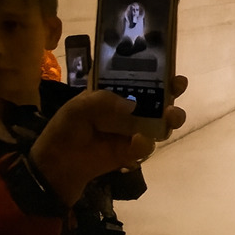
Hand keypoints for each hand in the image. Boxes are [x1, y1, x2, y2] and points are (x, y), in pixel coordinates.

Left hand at [30, 75, 187, 204]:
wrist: (56, 169)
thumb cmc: (64, 131)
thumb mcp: (77, 109)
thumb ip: (102, 102)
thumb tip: (132, 105)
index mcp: (114, 91)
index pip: (139, 75)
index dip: (156, 68)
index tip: (168, 65)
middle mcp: (129, 107)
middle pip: (159, 95)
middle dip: (173, 90)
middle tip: (178, 87)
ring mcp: (134, 129)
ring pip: (162, 120)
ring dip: (172, 116)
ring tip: (172, 116)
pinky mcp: (133, 151)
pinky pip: (147, 145)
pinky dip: (146, 143)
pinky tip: (138, 142)